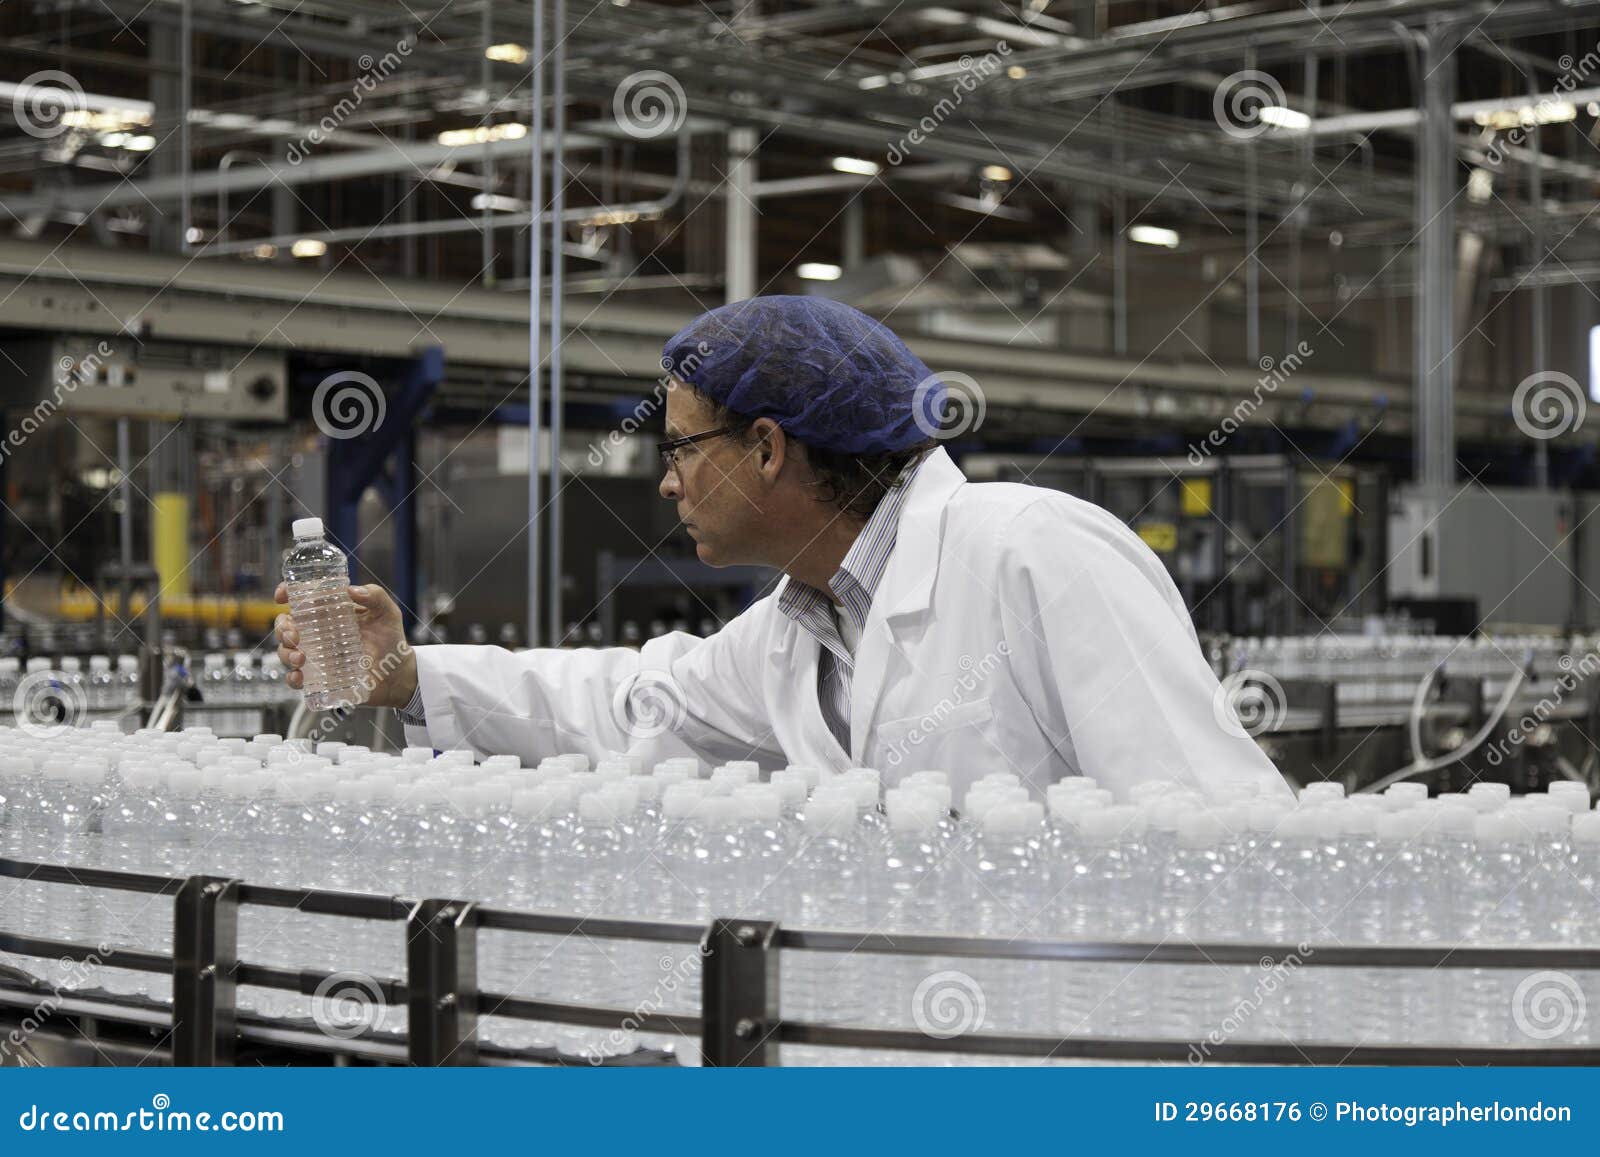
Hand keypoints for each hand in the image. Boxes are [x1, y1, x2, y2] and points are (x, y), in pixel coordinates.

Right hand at [274, 582, 418, 709]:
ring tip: (301, 659)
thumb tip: (352, 590)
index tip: (282, 597)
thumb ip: (375, 596)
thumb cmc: (391, 640)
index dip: (287, 594)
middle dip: (283, 629)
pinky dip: (292, 678)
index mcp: (330, 613)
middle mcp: (318, 632)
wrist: (398, 673)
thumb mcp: (387, 613)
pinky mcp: (319, 676)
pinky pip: (296, 678)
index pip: (301, 599)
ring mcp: (316, 655)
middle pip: (286, 626)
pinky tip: (300, 677)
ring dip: (286, 654)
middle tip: (295, 636)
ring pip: (286, 651)